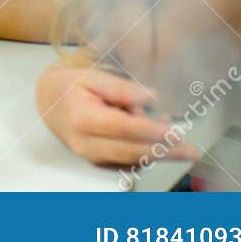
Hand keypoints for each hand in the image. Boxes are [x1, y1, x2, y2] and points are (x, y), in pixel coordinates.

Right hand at [33, 61, 197, 166]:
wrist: (48, 102)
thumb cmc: (72, 85)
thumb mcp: (94, 76)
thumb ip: (122, 88)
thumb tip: (152, 96)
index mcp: (83, 118)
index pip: (124, 129)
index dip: (152, 132)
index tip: (176, 132)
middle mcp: (85, 143)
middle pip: (131, 152)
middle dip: (164, 152)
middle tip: (192, 151)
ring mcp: (90, 157)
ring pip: (131, 161)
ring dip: (157, 152)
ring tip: (175, 140)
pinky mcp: (96, 163)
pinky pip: (126, 164)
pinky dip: (146, 155)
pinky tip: (157, 142)